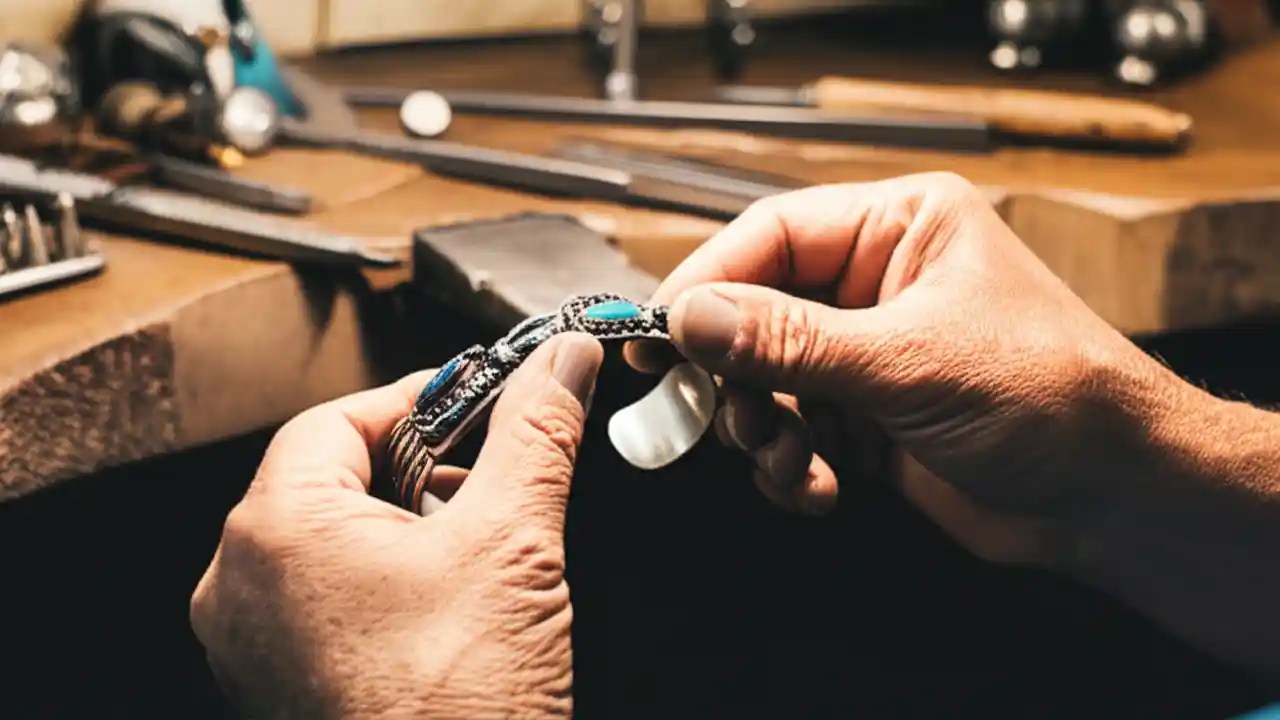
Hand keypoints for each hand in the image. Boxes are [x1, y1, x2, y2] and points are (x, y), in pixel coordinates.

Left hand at [191, 333, 602, 718]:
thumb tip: (561, 364)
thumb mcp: (513, 543)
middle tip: (490, 479)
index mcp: (275, 531)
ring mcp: (254, 640)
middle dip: (422, 467)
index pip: (342, 418)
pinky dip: (385, 579)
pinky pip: (325, 596)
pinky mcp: (280, 681)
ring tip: (477, 550)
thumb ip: (536, 434)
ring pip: (332, 538)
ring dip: (408, 524)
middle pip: (334, 475)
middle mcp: (240, 584)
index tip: (482, 401)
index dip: (422, 400)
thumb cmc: (457, 709)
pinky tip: (446, 604)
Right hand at [630, 172, 1189, 569]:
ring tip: (787, 461)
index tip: (657, 332)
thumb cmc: (1051, 396)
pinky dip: (789, 466)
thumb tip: (692, 314)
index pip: (771, 234)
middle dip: (733, 372)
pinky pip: (789, 430)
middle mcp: (876, 281)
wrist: (1113, 498)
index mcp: (898, 227)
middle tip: (719, 413)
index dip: (706, 281)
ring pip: (763, 378)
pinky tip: (816, 488)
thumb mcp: (909, 359)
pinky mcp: (863, 415)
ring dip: (760, 428)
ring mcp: (866, 351)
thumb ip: (790, 339)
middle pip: (754, 309)